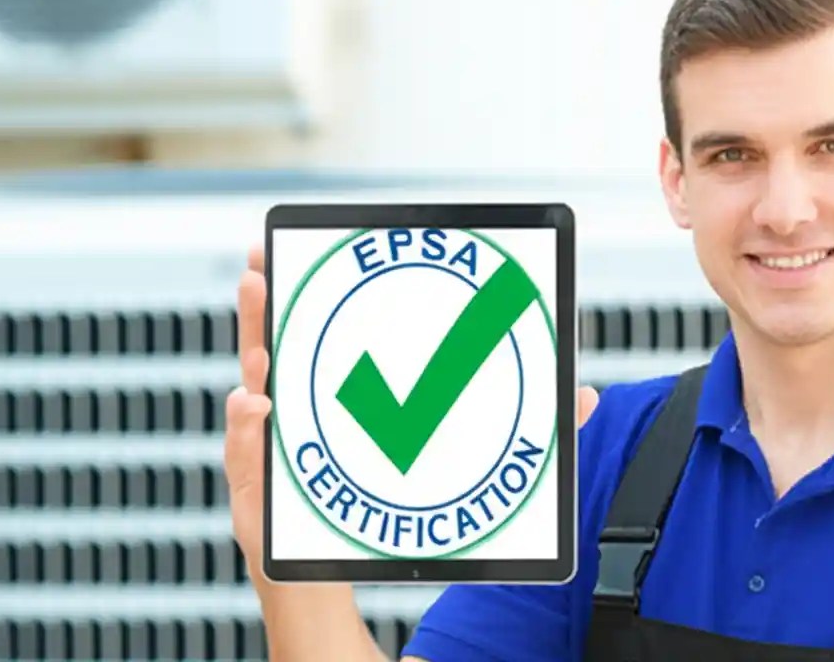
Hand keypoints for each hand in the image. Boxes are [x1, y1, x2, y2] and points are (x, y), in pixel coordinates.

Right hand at [223, 243, 601, 571]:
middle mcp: (296, 419)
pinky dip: (246, 427)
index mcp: (337, 399)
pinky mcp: (260, 496)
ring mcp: (274, 453)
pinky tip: (261, 405)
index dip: (304, 292)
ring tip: (262, 315)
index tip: (295, 251)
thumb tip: (586, 398)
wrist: (344, 582)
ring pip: (254, 392)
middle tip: (263, 264)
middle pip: (271, 349)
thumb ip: (521, 432)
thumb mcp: (459, 467)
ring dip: (254, 350)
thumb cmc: (396, 519)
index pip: (318, 334)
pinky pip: (247, 456)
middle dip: (266, 306)